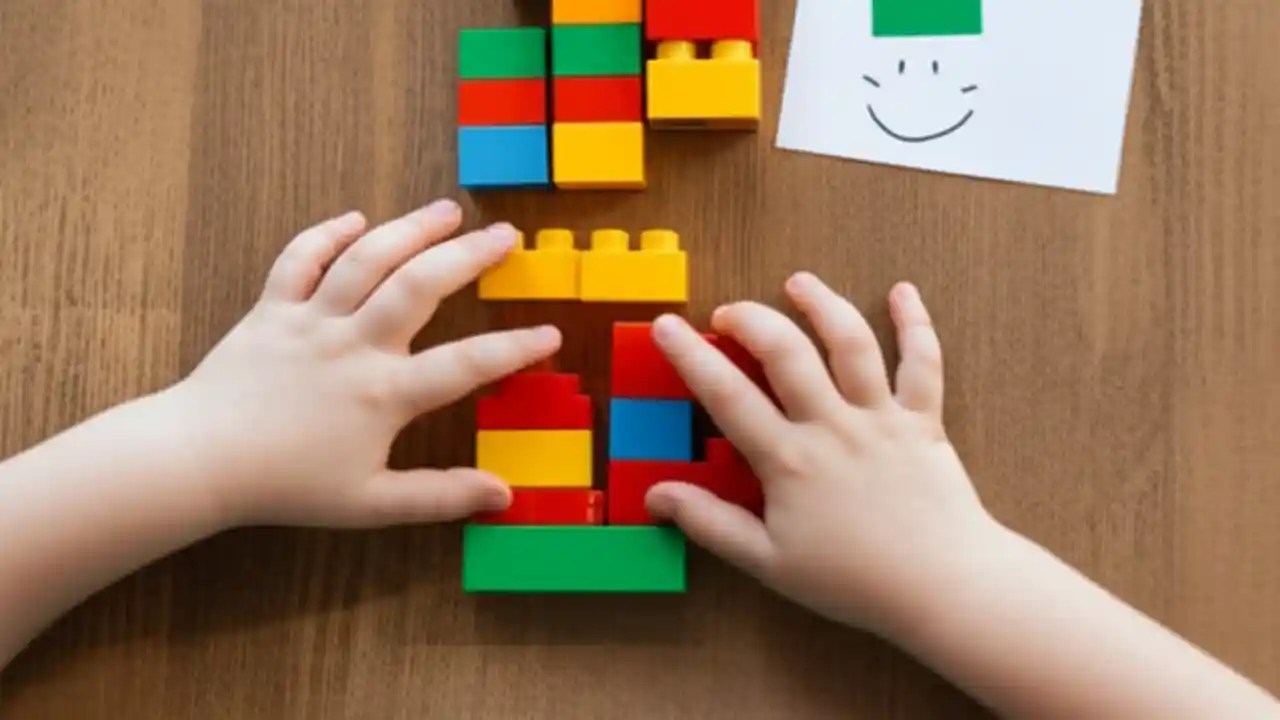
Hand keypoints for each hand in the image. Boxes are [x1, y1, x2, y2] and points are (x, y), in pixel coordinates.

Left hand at [169, 200, 557, 527]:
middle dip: (469, 256)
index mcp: (384, 393)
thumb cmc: (286, 486)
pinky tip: (356, 219)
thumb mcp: (370, 504)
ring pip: (367, 259)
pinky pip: (301, 259)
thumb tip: (502, 494)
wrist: (198, 461)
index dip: (513, 348)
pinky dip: (328, 234)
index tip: (549, 333)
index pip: (466, 364)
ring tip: (448, 210)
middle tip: (505, 236)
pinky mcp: (271, 309)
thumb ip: (439, 496)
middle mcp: (353, 345)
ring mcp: (310, 320)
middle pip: (420, 285)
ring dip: (411, 229)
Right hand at [646, 273, 1008, 635]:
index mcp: (789, 460)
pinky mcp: (923, 422)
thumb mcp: (769, 563)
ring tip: (799, 282)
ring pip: (851, 343)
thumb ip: (711, 524)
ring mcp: (881, 419)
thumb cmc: (855, 581)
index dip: (691, 357)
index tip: (667, 326)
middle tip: (729, 312)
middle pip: (786, 352)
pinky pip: (923, 363)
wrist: (942, 588)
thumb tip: (656, 495)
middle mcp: (833, 426)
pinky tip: (904, 293)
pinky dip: (916, 324)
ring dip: (823, 304)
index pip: (728, 396)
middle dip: (752, 320)